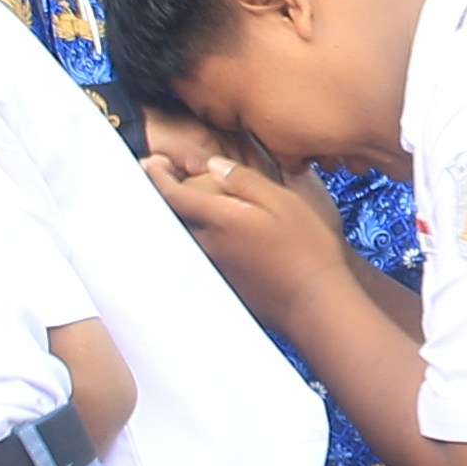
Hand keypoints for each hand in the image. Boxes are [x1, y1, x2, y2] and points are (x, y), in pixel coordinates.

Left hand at [143, 147, 352, 311]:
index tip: (150, 163)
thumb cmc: (307, 250)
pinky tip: (218, 237)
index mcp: (220, 219)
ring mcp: (214, 268)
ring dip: (182, 219)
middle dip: (167, 196)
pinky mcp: (225, 284)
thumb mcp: (283, 201)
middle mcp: (208, 245)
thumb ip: (244, 180)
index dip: (158, 176)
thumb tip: (215, 165)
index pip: (175, 194)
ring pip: (186, 237)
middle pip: (173, 217)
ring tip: (190, 205)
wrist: (316, 303)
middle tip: (165, 179)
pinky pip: (201, 256)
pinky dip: (199, 240)